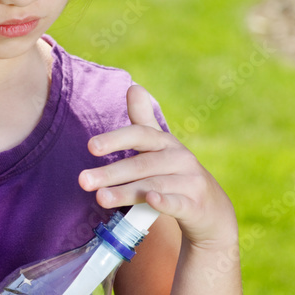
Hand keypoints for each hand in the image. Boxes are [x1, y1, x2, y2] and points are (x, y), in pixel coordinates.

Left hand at [78, 84, 237, 250]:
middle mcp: (179, 158)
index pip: (140, 136)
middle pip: (142, 164)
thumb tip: (133, 86)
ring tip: (100, 198)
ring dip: (126, 192)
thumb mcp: (161, 146)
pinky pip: (178, 203)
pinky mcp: (195, 205)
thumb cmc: (175, 173)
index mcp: (165, 143)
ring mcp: (190, 182)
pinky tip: (151, 201)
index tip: (91, 146)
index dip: (116, 140)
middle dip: (111, 172)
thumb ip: (143, 120)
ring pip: (154, 186)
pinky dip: (165, 202)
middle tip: (83, 180)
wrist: (211, 208)